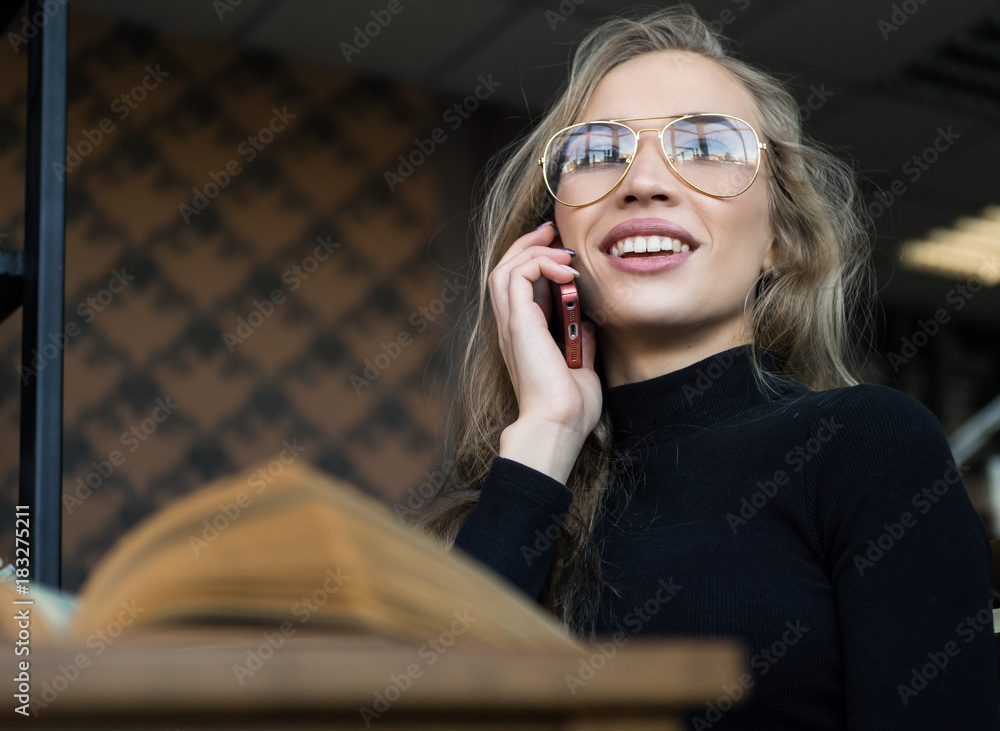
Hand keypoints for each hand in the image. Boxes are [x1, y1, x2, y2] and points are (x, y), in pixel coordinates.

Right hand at [488, 223, 601, 447]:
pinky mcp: (517, 322)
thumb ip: (580, 342)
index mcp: (524, 336)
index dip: (535, 262)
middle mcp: (512, 327)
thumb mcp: (581, 366)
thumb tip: (588, 324)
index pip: (518, 287)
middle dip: (527, 246)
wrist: (558, 423)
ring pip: (503, 269)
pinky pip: (517, 275)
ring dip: (530, 251)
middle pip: (504, 270)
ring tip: (558, 248)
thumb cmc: (570, 405)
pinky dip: (540, 263)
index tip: (561, 250)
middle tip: (552, 233)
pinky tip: (566, 271)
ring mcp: (511, 324)